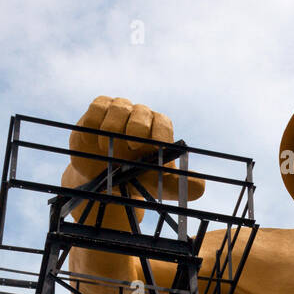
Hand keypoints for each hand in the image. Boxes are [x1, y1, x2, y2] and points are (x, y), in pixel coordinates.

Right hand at [64, 95, 203, 198]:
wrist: (105, 179)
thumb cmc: (137, 178)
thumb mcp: (160, 185)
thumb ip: (181, 185)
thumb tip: (200, 187)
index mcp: (159, 129)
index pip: (162, 123)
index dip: (157, 134)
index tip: (150, 149)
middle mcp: (141, 116)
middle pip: (141, 112)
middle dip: (136, 129)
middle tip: (129, 148)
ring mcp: (119, 110)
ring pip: (118, 107)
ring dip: (112, 128)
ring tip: (106, 149)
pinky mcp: (99, 110)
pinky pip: (98, 106)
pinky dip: (95, 122)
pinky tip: (94, 140)